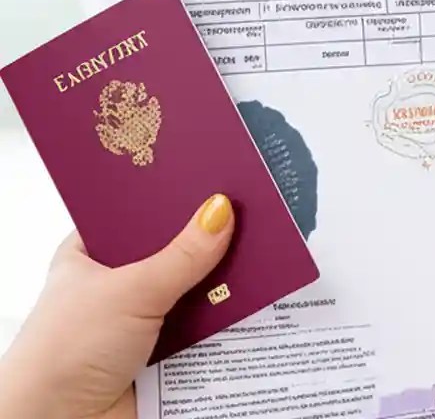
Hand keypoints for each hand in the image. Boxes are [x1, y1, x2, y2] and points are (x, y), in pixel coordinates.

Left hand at [0, 194, 234, 418]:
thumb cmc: (68, 351)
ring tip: (264, 258)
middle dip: (209, 244)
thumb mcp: (131, 290)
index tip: (218, 182)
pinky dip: (226, 323)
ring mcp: (142, 320)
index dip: (176, 199)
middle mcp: (116, 284)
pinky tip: (257, 304)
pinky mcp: (164, 354)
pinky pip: (205, 330)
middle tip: (253, 218)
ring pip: (194, 292)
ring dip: (222, 286)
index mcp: (91, 254)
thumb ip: (183, 254)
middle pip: (175, 252)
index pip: (140, 213)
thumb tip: (221, 210)